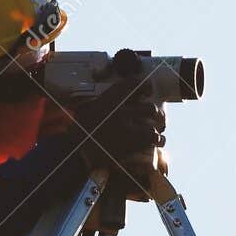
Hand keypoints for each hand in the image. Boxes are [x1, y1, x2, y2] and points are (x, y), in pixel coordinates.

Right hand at [66, 51, 167, 190]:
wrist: (76, 151)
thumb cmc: (80, 130)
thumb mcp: (88, 108)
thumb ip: (104, 100)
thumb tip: (120, 96)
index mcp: (110, 98)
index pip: (135, 83)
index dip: (145, 86)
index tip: (148, 92)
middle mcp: (121, 109)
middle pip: (150, 108)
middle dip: (154, 113)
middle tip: (154, 117)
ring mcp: (128, 125)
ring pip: (154, 124)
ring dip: (157, 128)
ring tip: (156, 132)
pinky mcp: (132, 142)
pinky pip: (154, 137)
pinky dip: (158, 140)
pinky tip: (157, 142)